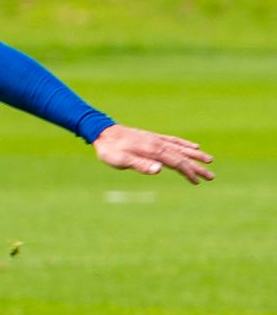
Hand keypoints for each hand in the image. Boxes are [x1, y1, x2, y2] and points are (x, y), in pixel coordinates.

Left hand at [92, 124, 213, 183]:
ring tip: (210, 160)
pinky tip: (193, 146)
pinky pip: (173, 140)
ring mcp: (156, 139)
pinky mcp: (153, 137)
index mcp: (153, 150)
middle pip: (182, 156)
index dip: (188, 172)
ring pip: (181, 148)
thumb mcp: (121, 161)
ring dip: (195, 154)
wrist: (102, 132)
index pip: (176, 162)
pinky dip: (185, 144)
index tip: (197, 182)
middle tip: (211, 176)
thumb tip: (159, 170)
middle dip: (197, 166)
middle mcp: (158, 143)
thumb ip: (140, 165)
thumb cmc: (110, 150)